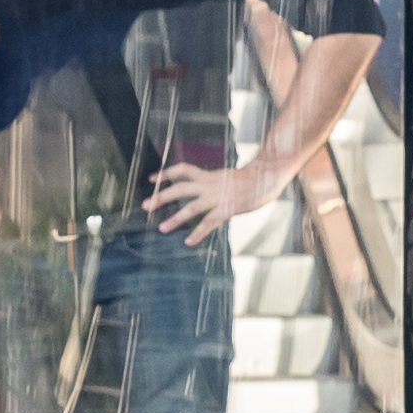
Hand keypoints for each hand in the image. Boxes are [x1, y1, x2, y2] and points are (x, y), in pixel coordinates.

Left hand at [141, 155, 284, 241]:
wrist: (268, 175)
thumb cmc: (252, 177)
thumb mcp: (229, 176)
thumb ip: (216, 183)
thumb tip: (207, 188)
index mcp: (210, 175)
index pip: (183, 170)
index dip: (166, 174)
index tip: (152, 179)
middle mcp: (210, 184)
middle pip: (180, 189)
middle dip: (161, 197)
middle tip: (145, 205)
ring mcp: (218, 197)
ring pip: (191, 207)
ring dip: (175, 218)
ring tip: (162, 228)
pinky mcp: (227, 209)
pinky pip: (209, 222)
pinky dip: (198, 232)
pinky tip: (189, 241)